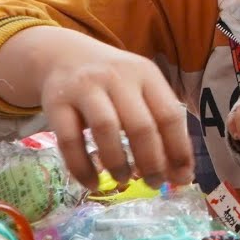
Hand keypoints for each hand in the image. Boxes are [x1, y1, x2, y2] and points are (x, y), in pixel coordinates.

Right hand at [0, 27, 193, 189]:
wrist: (62, 55)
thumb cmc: (112, 80)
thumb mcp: (140, 88)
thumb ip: (159, 123)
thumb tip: (181, 173)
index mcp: (146, 74)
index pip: (169, 115)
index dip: (178, 150)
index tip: (182, 177)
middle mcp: (117, 77)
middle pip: (140, 125)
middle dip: (151, 162)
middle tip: (154, 184)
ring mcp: (85, 87)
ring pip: (106, 130)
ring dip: (119, 163)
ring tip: (124, 180)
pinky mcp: (56, 102)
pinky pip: (69, 141)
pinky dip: (82, 168)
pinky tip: (93, 183)